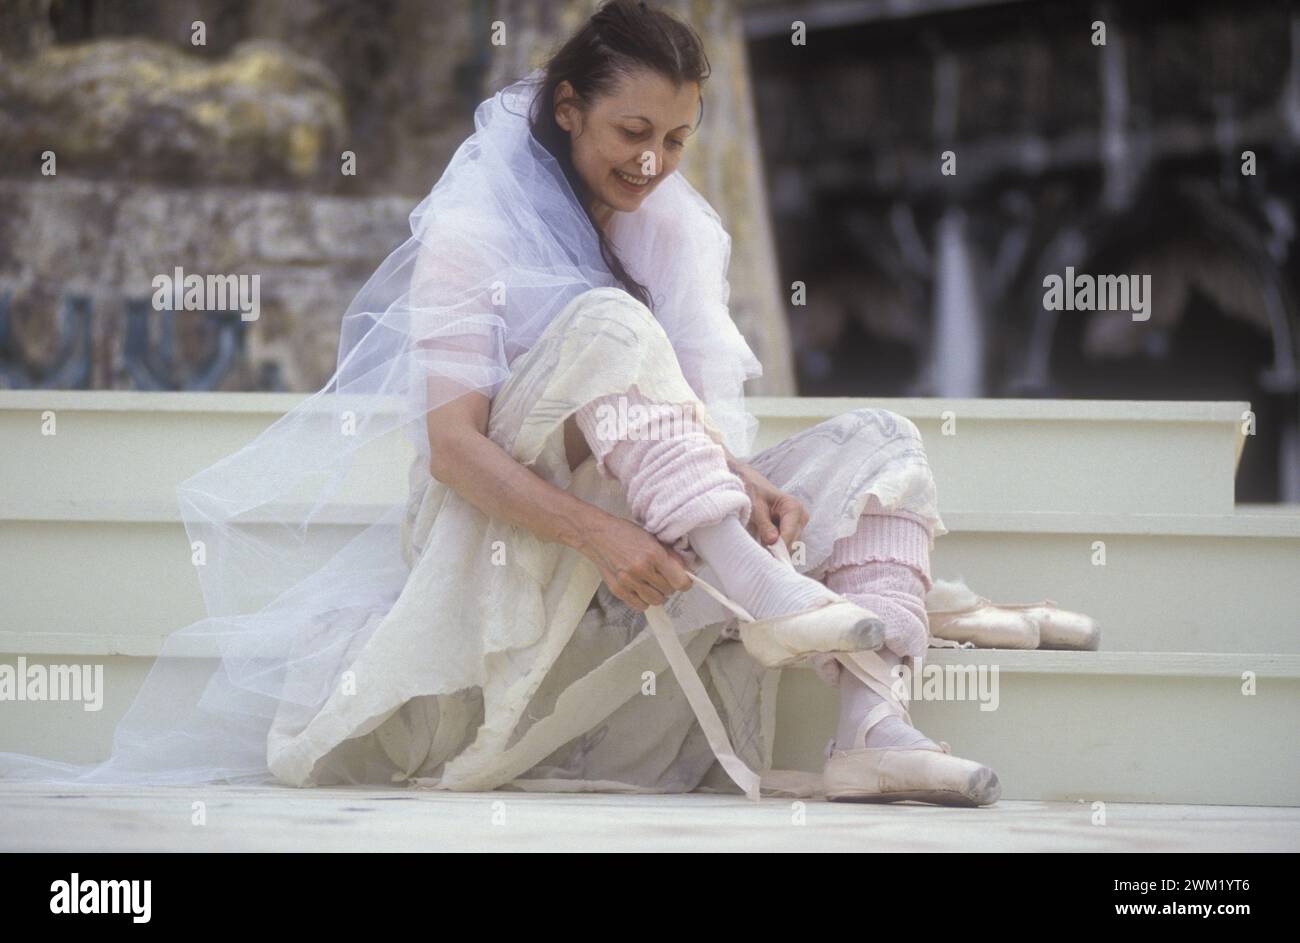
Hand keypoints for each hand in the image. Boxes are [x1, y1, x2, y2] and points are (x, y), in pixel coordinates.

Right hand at [579, 513, 695, 610]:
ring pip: (656, 601)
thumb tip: (685, 570)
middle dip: (669, 585)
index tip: (684, 581)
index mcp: (653, 554)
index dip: (685, 582)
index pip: (680, 581)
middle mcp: (642, 570)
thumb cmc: (624, 533)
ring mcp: (628, 582)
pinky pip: (640, 606)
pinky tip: (641, 590)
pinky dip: (644, 601)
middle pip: (669, 591)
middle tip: (663, 577)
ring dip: (657, 594)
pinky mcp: (618, 590)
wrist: (596, 535)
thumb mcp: (651, 538)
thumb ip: (669, 555)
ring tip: (652, 583)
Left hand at [732, 461, 808, 551]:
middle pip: (792, 543)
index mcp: (794, 508)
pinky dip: (776, 549)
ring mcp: (798, 525)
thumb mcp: (756, 506)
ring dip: (776, 551)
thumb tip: (773, 542)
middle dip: (778, 552)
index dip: (779, 548)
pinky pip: (786, 545)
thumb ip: (764, 524)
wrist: (751, 483)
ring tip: (761, 553)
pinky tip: (764, 548)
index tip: (767, 557)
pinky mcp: (792, 530)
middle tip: (762, 559)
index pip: (789, 534)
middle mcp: (801, 517)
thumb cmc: (753, 490)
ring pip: (790, 546)